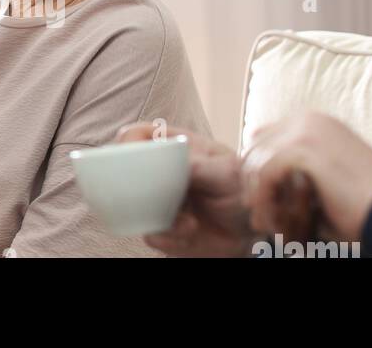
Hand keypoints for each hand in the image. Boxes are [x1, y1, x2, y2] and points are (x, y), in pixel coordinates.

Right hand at [114, 123, 253, 256]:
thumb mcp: (228, 173)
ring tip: (190, 222)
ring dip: (161, 217)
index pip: (138, 135)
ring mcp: (156, 200)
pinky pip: (149, 234)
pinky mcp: (159, 227)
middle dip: (135, 186)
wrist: (247, 232)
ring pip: (133, 206)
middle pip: (124, 170)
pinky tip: (191, 232)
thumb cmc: (240, 191)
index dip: (127, 141)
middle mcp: (159, 173)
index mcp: (174, 148)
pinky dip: (170, 237)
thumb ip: (202, 167)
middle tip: (161, 197)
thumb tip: (177, 163)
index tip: (128, 153)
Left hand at [243, 111, 371, 242]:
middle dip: (252, 185)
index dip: (257, 171)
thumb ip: (293, 171)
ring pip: (256, 162)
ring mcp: (305, 131)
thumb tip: (252, 182)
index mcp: (315, 122)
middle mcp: (308, 119)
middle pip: (256, 149)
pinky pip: (263, 175)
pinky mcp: (303, 149)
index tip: (261, 202)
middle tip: (260, 217)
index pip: (264, 138)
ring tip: (267, 224)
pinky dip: (264, 202)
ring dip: (257, 197)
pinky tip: (272, 223)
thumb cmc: (363, 202)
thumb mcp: (322, 179)